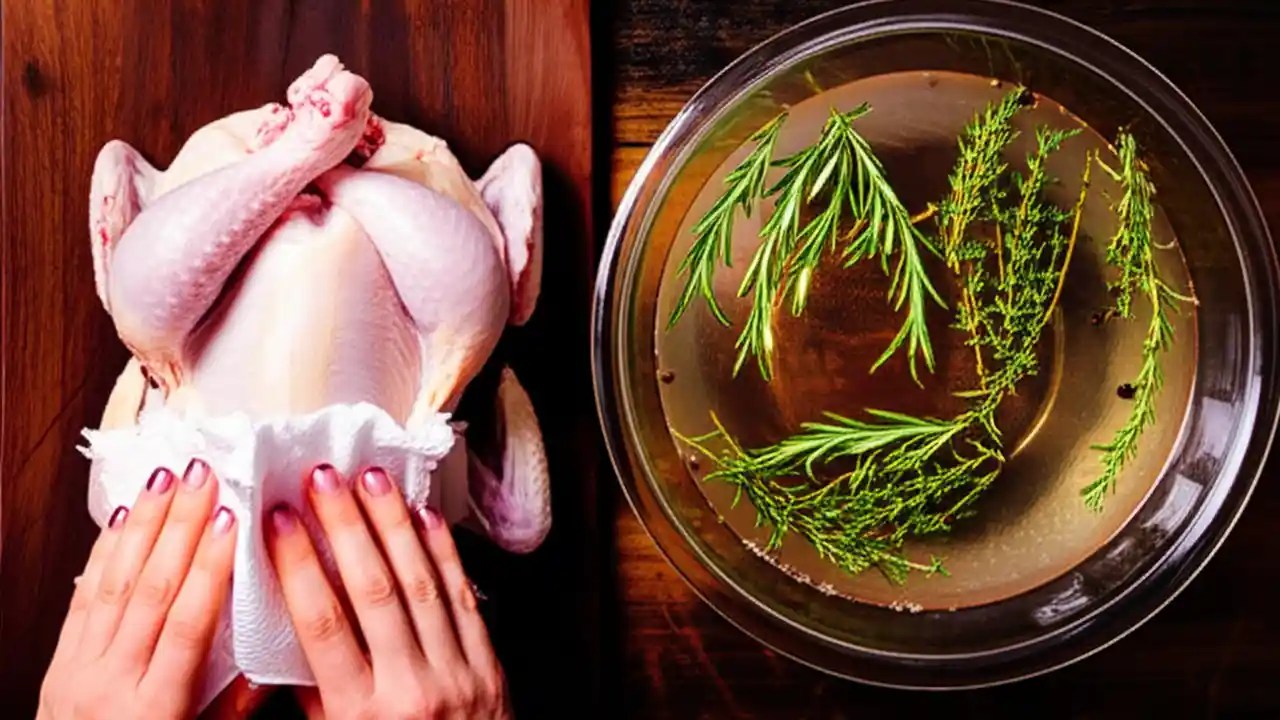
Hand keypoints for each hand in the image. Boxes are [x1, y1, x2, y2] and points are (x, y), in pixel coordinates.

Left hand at [39, 460, 236, 719]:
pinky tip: (122, 520)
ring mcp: (77, 670)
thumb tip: (269, 660)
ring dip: (143, 527)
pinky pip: (82, 599)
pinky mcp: (58, 663)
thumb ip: (231, 708)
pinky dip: (103, 555)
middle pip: (149, 591)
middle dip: (179, 527)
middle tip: (203, 478)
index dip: (210, 569)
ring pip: (112, 585)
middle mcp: (110, 683)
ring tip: (166, 480)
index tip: (232, 522)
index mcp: (154, 708)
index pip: (185, 624)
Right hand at [265, 465, 509, 719]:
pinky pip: (464, 598)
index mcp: (361, 713)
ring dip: (393, 525)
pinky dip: (445, 553)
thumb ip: (314, 696)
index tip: (276, 520)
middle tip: (322, 478)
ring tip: (370, 479)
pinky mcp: (489, 666)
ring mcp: (457, 674)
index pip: (322, 625)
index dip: (298, 565)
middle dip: (345, 526)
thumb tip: (287, 632)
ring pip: (421, 583)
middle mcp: (411, 688)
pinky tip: (426, 515)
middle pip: (373, 590)